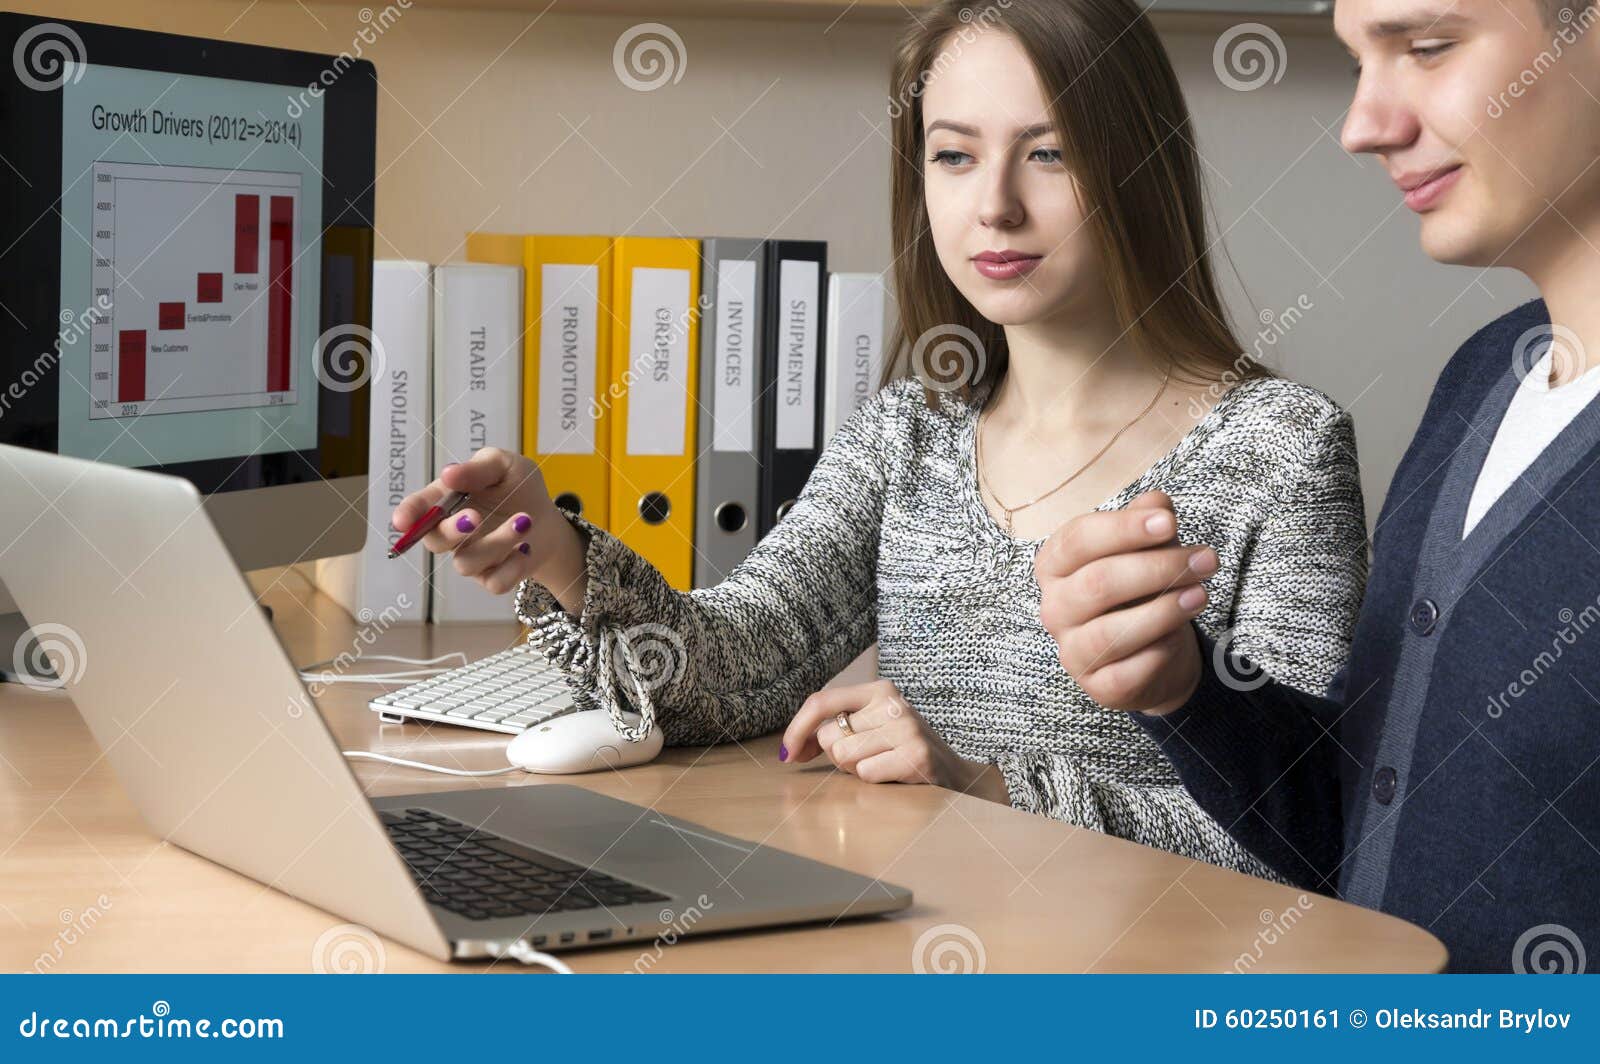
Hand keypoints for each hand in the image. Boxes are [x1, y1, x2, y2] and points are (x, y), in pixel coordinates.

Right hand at [390, 447, 567, 595]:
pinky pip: (494, 583)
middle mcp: (453, 533)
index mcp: (447, 501)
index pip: (419, 509)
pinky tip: (526, 549)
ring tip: (524, 520)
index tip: (403, 521)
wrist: (548, 518)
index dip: (407, 515)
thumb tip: (449, 474)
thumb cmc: (519, 487)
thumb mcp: (503, 466)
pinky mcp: (492, 577)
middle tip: (475, 517)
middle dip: (452, 531)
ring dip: (497, 542)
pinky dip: (513, 567)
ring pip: (467, 563)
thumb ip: (478, 469)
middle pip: (435, 541)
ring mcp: (471, 557)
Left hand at [778, 680, 1009, 801]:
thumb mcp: (871, 729)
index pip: (820, 702)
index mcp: (878, 689)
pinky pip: (866, 773)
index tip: (787, 754)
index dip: (797, 729)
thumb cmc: (901, 753)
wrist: (956, 774)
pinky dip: (874, 781)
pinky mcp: (916, 754)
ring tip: (883, 766)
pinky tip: (895, 776)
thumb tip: (790, 750)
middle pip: (830, 737)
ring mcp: (906, 726)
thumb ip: (834, 730)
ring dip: (856, 770)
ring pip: (844, 756)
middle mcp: (892, 702)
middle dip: (838, 757)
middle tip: (867, 759)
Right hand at [1035, 490, 1211, 715]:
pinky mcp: (1097, 686)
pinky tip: (1180, 637)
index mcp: (1055, 566)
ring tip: (1202, 595)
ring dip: (1164, 611)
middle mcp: (1054, 608)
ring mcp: (1072, 651)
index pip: (1079, 539)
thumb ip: (1149, 524)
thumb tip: (1156, 502)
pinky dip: (1159, 651)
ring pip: (1111, 632)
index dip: (1124, 528)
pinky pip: (1128, 671)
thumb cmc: (1144, 591)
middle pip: (1097, 583)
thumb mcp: (1148, 550)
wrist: (1156, 654)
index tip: (1170, 522)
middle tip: (1207, 560)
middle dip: (1158, 568)